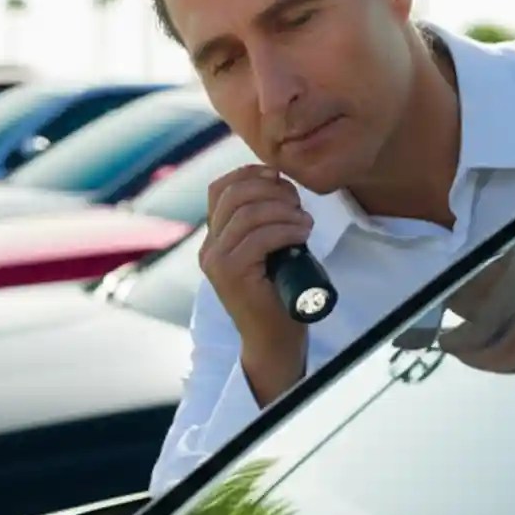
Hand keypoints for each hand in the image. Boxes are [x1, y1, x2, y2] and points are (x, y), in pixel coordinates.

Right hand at [201, 164, 312, 403]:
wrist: (274, 340)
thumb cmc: (278, 294)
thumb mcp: (268, 250)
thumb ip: (264, 222)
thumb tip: (281, 184)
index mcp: (214, 238)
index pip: (220, 189)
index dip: (249, 174)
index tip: (279, 177)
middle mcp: (209, 247)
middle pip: (234, 195)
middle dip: (272, 190)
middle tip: (298, 204)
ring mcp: (216, 261)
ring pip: (248, 214)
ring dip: (284, 211)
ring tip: (305, 223)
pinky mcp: (230, 274)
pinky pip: (260, 237)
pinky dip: (286, 229)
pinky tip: (302, 234)